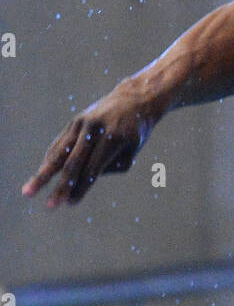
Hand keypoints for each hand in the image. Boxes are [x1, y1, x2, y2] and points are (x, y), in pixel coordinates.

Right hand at [21, 83, 157, 207]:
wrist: (133, 99)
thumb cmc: (134, 132)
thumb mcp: (130, 152)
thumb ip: (108, 167)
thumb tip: (80, 181)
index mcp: (112, 138)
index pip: (92, 168)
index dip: (81, 187)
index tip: (70, 203)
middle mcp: (94, 129)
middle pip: (73, 162)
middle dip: (60, 186)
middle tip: (50, 206)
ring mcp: (81, 123)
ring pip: (59, 152)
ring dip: (43, 175)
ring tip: (28, 192)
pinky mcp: (74, 122)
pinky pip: (59, 144)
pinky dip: (50, 161)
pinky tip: (41, 176)